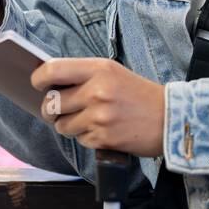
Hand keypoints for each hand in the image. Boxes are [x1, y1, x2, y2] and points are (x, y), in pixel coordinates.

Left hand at [31, 57, 164, 157]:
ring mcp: (99, 116)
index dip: (39, 78)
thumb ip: (83, 75)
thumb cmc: (139, 94)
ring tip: (87, 120)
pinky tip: (101, 130)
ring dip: (68, 125)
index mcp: (99, 68)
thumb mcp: (113, 73)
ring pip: (61, 125)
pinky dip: (85, 137)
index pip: (53, 69)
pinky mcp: (103, 138)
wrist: (170, 118)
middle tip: (58, 109)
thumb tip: (49, 83)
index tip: (38, 84)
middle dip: (51, 109)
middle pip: (52, 102)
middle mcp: (97, 91)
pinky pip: (79, 139)